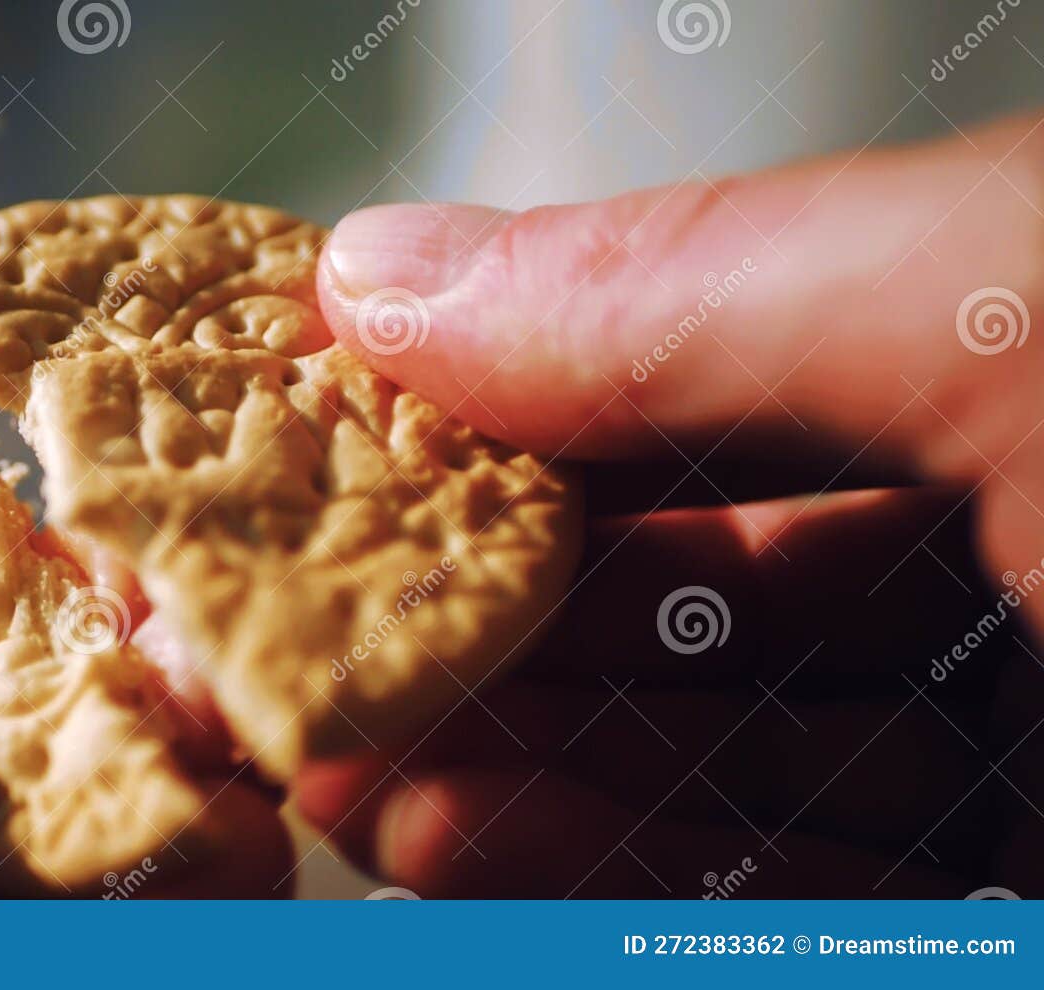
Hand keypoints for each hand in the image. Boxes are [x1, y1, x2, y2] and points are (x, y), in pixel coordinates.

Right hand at [299, 112, 1043, 897]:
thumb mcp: (997, 302)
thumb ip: (682, 289)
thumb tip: (377, 268)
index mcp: (1012, 354)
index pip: (711, 383)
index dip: (508, 419)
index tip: (332, 459)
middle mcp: (1029, 551)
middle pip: (696, 591)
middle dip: (481, 626)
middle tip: (302, 642)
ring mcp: (1033, 742)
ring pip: (718, 761)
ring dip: (507, 769)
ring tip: (340, 766)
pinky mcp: (1013, 912)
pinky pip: (790, 901)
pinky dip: (609, 880)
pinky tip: (459, 843)